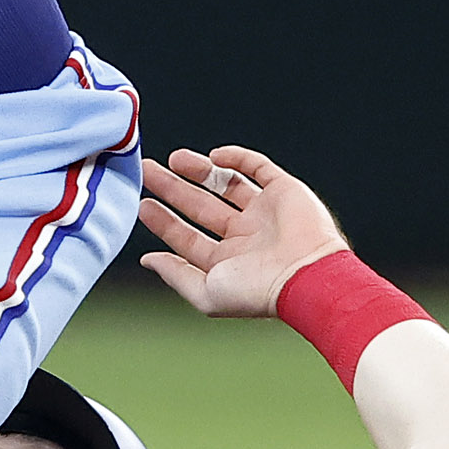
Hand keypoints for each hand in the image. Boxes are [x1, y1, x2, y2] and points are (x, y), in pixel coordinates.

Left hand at [138, 145, 348, 318]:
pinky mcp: (284, 191)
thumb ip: (175, 275)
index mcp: (228, 260)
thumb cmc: (256, 291)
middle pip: (200, 206)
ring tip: (173, 159)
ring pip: (226, 184)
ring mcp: (264, 212)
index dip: (163, 222)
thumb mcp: (206, 292)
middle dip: (172, 188)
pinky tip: (213, 156)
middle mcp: (245, 236)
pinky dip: (236, 158)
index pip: (187, 237)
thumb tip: (147, 260)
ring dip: (200, 170)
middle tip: (146, 170)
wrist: (307, 275)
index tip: (141, 205)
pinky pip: (257, 167)